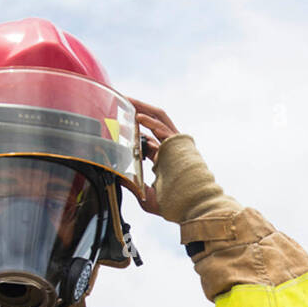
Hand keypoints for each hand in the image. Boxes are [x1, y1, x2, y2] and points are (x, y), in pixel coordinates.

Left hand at [126, 96, 178, 214]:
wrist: (192, 206)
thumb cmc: (174, 204)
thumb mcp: (145, 194)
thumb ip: (132, 185)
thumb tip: (115, 177)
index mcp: (162, 157)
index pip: (145, 137)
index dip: (131, 128)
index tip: (116, 122)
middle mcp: (169, 147)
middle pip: (152, 120)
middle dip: (137, 108)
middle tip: (120, 101)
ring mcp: (176, 144)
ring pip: (159, 118)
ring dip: (143, 107)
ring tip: (127, 100)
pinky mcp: (180, 144)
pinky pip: (163, 128)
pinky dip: (150, 122)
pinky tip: (137, 117)